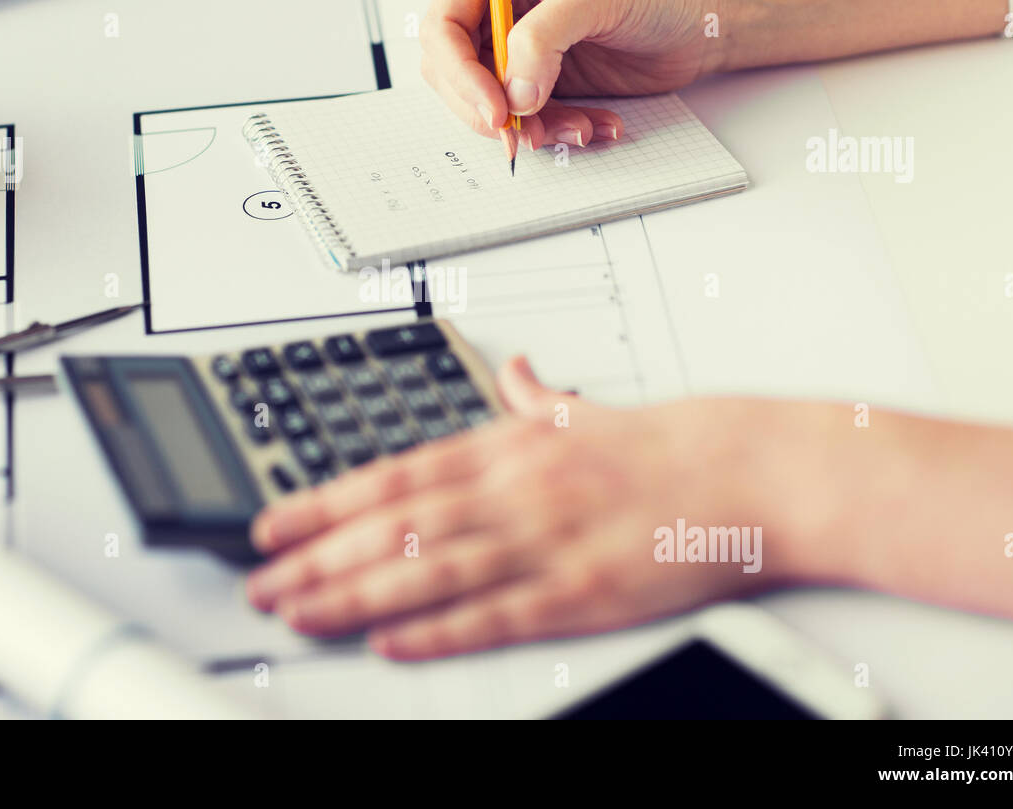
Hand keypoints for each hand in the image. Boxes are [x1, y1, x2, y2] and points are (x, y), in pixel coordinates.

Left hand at [247, 358, 841, 659]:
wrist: (750, 472)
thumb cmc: (666, 445)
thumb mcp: (587, 411)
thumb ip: (538, 396)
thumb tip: (518, 370)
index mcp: (509, 445)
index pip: (394, 474)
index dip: (323, 501)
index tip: (271, 522)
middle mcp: (515, 489)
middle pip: (394, 526)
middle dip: (317, 556)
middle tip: (262, 582)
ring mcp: (545, 542)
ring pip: (429, 570)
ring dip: (355, 595)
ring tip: (301, 612)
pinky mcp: (582, 593)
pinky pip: (496, 615)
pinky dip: (438, 631)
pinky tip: (392, 643)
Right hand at [420, 0, 720, 150]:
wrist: (703, 17)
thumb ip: (545, 39)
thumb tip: (513, 93)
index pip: (444, 27)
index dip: (459, 74)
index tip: (496, 110)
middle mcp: (495, 8)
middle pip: (453, 74)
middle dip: (488, 110)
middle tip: (523, 133)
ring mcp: (515, 49)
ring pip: (488, 106)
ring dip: (529, 128)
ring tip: (578, 128)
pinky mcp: (541, 84)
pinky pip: (526, 122)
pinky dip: (555, 132)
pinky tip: (594, 126)